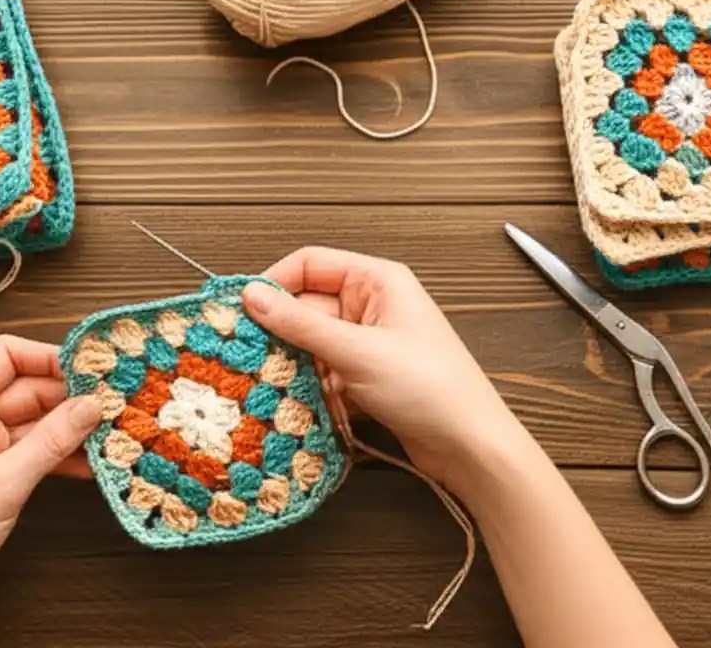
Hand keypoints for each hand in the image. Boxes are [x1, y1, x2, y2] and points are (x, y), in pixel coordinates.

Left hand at [0, 336, 99, 647]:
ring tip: (110, 435)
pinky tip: (89, 465)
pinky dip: (58, 458)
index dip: (48, 356)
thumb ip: (50, 441)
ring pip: (32, 424)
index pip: (4, 356)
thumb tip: (90, 404)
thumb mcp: (0, 485)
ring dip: (69, 429)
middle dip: (69, 396)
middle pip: (25, 389)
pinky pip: (30, 455)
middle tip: (114, 405)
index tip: (90, 369)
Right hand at [241, 247, 514, 485]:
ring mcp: (369, 343)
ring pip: (311, 343)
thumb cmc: (431, 389)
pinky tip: (294, 403)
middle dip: (277, 331)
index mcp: (377, 281)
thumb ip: (300, 323)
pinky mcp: (366, 376)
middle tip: (242, 354)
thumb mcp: (357, 351)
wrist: (470, 446)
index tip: (239, 310)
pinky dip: (309, 386)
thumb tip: (253, 296)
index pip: (309, 264)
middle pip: (306, 306)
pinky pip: (324, 371)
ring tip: (264, 383)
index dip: (273, 283)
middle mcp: (372, 306)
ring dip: (291, 363)